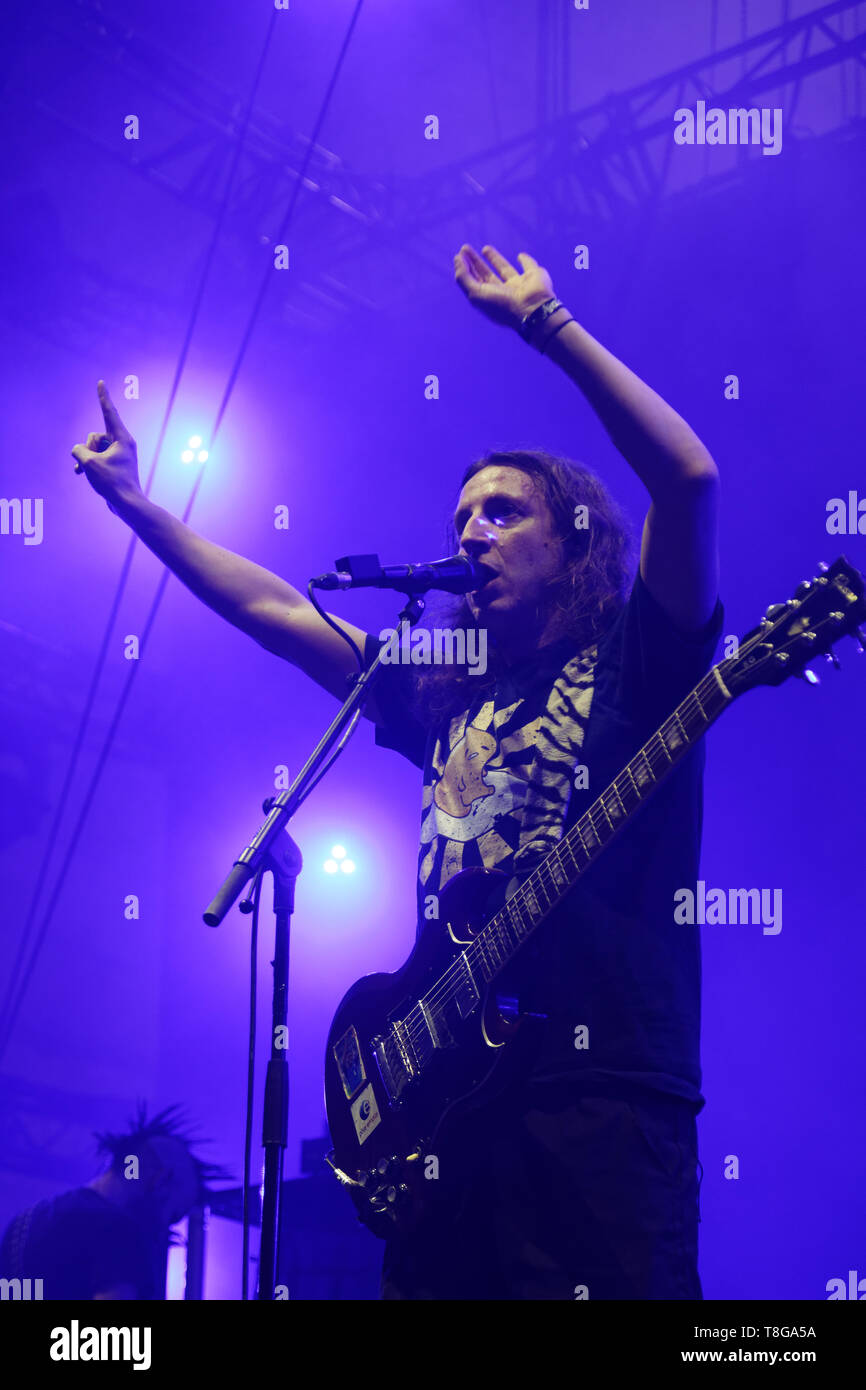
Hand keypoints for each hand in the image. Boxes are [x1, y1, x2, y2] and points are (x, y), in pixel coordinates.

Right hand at [71, 381, 141, 505]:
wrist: (127, 503)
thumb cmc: (112, 482)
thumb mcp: (89, 463)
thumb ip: (79, 450)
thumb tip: (79, 451)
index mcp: (122, 438)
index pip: (109, 412)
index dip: (103, 397)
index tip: (101, 382)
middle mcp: (123, 443)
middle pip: (96, 435)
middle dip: (88, 447)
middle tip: (94, 463)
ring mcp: (119, 454)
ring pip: (94, 448)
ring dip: (87, 458)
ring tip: (88, 472)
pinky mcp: (115, 464)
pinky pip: (97, 458)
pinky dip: (89, 464)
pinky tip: (81, 473)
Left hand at [453, 243, 554, 326]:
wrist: (532, 308)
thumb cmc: (502, 304)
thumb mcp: (476, 293)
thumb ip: (464, 278)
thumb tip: (457, 259)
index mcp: (490, 299)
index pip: (474, 282)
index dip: (466, 269)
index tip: (459, 255)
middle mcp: (503, 293)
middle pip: (486, 275)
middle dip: (476, 263)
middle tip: (465, 248)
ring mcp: (519, 285)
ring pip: (504, 269)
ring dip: (494, 259)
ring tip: (484, 248)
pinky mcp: (534, 276)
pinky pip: (529, 266)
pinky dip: (525, 261)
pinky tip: (520, 256)